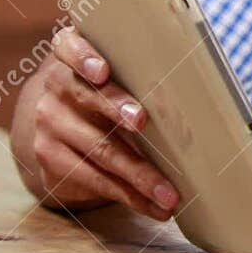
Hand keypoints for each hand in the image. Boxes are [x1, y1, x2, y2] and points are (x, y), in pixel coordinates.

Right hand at [9, 26, 178, 220]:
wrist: (60, 121)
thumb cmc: (109, 88)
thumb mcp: (116, 70)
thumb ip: (139, 70)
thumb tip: (201, 91)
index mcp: (72, 54)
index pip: (68, 46)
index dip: (84, 57)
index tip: (102, 71)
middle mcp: (56, 86)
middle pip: (89, 98)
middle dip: (118, 111)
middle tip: (143, 122)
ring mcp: (50, 123)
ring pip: (99, 149)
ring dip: (139, 174)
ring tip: (169, 194)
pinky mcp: (51, 159)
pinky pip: (96, 180)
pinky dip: (131, 195)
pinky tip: (155, 206)